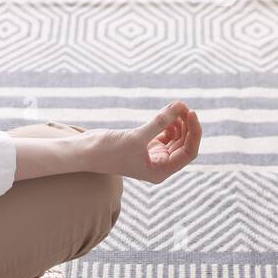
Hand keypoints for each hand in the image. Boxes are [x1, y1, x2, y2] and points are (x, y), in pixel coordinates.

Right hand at [87, 101, 201, 183]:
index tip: (191, 113)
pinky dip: (168, 122)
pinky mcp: (144, 145)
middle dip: (187, 125)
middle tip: (183, 106)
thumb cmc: (108, 150)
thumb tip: (181, 105)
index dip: (194, 133)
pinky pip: (164, 133)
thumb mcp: (136, 137)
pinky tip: (168, 112)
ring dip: (179, 122)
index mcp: (160, 172)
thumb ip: (160, 122)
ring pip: (176, 138)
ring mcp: (153, 155)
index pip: (188, 153)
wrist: (84, 152)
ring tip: (176, 106)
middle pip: (184, 144)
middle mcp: (159, 165)